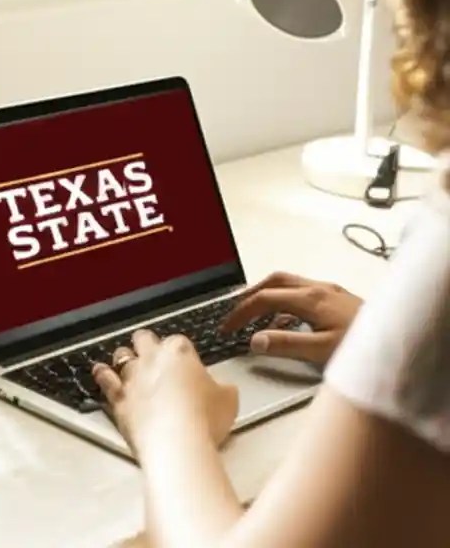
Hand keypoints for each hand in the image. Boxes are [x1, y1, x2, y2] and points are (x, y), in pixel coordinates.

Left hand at [92, 330, 238, 455]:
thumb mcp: (228, 401)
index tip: (183, 359)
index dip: (180, 350)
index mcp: (180, 353)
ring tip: (125, 360)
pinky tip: (99, 371)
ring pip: (121, 355)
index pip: (179, 341)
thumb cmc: (203, 419)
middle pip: (144, 339)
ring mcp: (132, 377)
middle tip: (151, 352)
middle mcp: (152, 359)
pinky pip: (105, 379)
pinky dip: (102, 374)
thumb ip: (222, 388)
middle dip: (147, 343)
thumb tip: (222, 389)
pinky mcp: (118, 397)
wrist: (176, 441)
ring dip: (124, 357)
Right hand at [221, 272, 360, 364]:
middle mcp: (319, 288)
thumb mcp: (322, 351)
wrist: (405, 338)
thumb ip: (285, 345)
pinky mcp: (338, 298)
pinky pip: (302, 293)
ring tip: (253, 316)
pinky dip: (284, 304)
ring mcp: (330, 291)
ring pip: (288, 284)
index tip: (226, 329)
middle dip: (248, 295)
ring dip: (266, 296)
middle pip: (273, 281)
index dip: (240, 313)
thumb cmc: (366, 347)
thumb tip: (254, 340)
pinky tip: (285, 323)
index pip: (263, 299)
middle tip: (233, 313)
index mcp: (310, 298)